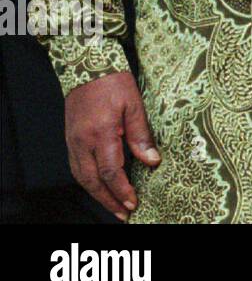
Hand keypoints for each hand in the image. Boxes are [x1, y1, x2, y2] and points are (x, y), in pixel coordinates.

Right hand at [65, 70, 160, 220]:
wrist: (87, 66)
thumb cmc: (113, 82)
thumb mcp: (134, 105)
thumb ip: (141, 134)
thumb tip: (152, 161)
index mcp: (101, 134)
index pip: (111, 172)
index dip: (122, 190)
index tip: (134, 203)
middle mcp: (82, 142)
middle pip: (93, 181)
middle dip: (109, 201)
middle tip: (124, 215)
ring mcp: (74, 142)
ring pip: (82, 177)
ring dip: (97, 195)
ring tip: (113, 206)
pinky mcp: (71, 139)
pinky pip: (77, 168)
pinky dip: (88, 182)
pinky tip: (99, 186)